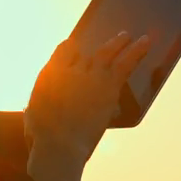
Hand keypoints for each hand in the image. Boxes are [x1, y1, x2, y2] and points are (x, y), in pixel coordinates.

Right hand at [23, 32, 151, 180]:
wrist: (59, 144)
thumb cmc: (43, 136)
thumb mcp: (34, 115)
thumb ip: (40, 104)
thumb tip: (39, 106)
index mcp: (50, 74)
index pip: (63, 51)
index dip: (70, 48)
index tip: (75, 46)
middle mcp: (70, 69)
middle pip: (86, 51)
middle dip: (93, 46)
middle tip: (101, 43)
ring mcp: (90, 76)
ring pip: (107, 52)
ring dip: (118, 42)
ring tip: (127, 35)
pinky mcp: (108, 86)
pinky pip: (126, 63)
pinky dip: (137, 51)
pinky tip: (146, 42)